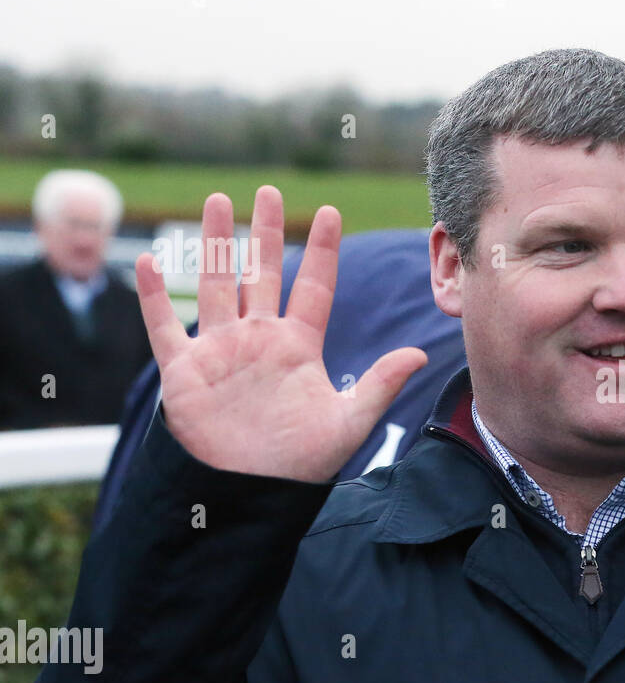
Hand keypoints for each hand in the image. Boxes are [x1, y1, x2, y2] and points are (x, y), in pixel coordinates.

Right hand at [134, 186, 426, 482]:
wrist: (252, 492)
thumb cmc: (301, 463)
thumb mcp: (348, 422)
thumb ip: (380, 384)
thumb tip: (420, 354)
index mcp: (299, 346)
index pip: (313, 287)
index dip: (321, 250)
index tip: (329, 212)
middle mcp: (259, 339)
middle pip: (262, 272)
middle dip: (263, 232)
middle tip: (266, 190)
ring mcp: (220, 351)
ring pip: (215, 284)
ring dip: (215, 244)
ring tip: (216, 200)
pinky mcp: (184, 371)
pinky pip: (164, 326)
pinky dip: (153, 297)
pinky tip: (147, 262)